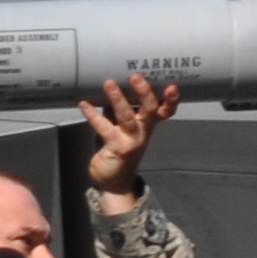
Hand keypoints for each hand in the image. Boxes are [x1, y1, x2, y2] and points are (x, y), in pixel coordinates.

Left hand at [80, 71, 181, 205]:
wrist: (115, 181)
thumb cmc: (120, 145)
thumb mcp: (124, 124)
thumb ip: (122, 106)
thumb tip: (112, 78)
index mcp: (149, 123)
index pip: (166, 109)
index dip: (171, 100)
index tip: (172, 86)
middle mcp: (144, 130)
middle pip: (150, 109)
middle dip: (145, 93)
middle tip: (136, 76)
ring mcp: (131, 140)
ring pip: (127, 117)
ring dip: (117, 99)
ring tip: (108, 83)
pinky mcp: (116, 148)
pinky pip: (104, 129)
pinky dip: (93, 115)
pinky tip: (84, 104)